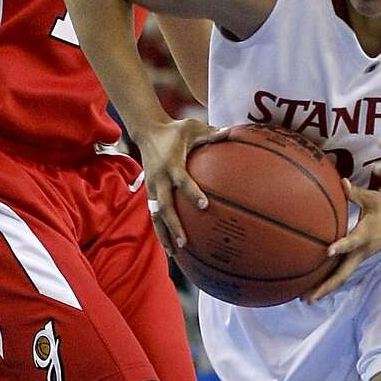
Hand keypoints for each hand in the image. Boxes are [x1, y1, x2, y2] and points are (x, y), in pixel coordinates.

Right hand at [135, 119, 226, 251]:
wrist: (147, 130)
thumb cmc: (175, 130)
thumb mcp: (192, 128)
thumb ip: (211, 134)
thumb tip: (232, 132)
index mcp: (171, 164)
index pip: (182, 181)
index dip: (192, 192)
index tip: (204, 205)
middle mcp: (160, 179)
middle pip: (164, 207)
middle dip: (174, 225)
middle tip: (185, 242)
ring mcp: (153, 187)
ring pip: (156, 215)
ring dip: (164, 234)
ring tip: (174, 253)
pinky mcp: (150, 192)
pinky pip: (154, 214)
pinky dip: (161, 230)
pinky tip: (170, 247)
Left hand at [305, 180, 380, 300]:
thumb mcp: (373, 199)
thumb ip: (355, 193)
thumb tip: (341, 181)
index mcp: (364, 236)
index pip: (352, 242)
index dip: (341, 246)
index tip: (328, 251)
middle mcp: (360, 252)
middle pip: (342, 274)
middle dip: (326, 286)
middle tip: (308, 297)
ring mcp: (358, 259)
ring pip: (341, 278)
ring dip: (325, 289)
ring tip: (306, 299)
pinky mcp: (356, 260)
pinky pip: (341, 274)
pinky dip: (328, 282)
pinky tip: (314, 288)